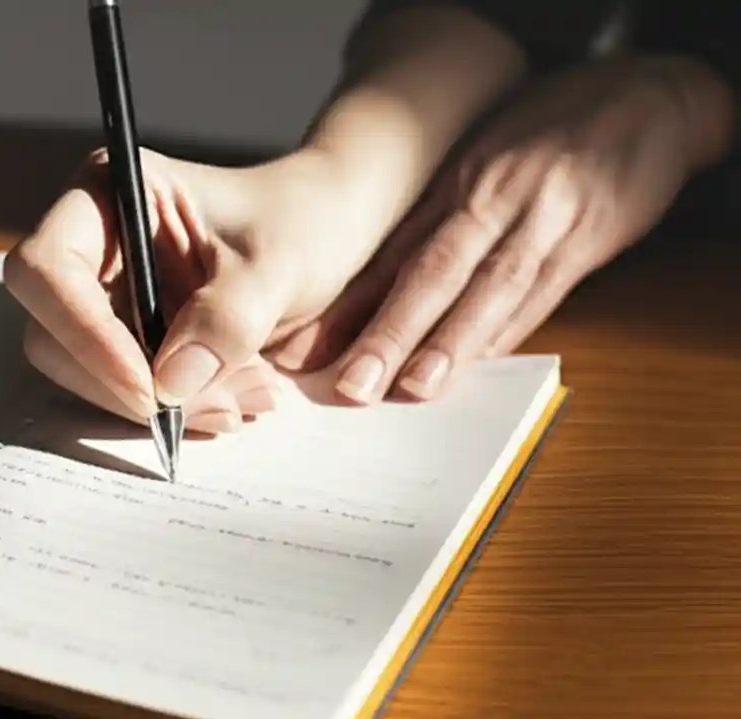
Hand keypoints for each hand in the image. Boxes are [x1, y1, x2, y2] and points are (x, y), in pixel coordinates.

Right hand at [3, 148, 383, 433]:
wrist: (324, 234)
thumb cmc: (300, 222)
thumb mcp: (278, 265)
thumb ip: (227, 319)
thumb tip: (171, 385)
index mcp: (111, 192)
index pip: (49, 267)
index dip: (85, 331)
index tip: (151, 386)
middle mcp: (89, 242)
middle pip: (50, 331)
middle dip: (123, 383)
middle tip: (212, 406)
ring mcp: (98, 293)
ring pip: (76, 370)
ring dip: (152, 404)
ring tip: (240, 401)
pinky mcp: (117, 336)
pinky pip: (113, 387)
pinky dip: (167, 408)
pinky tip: (227, 402)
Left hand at [333, 57, 713, 403]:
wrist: (646, 98)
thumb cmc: (547, 129)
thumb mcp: (481, 156)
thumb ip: (435, 217)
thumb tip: (375, 287)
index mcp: (454, 181)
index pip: (390, 253)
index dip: (346, 305)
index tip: (304, 348)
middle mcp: (491, 198)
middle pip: (431, 273)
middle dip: (387, 333)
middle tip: (349, 383)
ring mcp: (543, 218)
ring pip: (488, 289)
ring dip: (449, 343)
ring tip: (412, 388)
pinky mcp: (589, 238)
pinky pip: (541, 295)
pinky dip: (507, 334)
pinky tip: (476, 368)